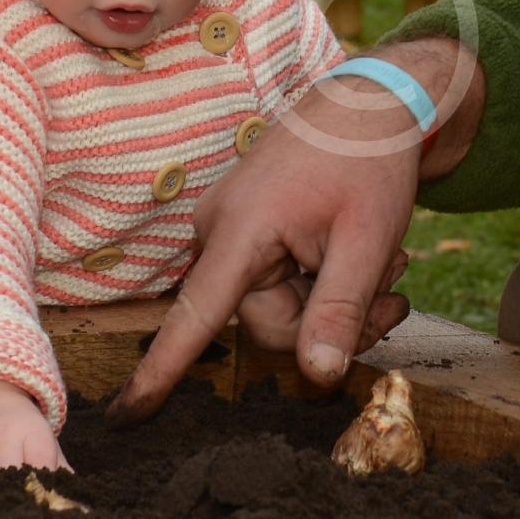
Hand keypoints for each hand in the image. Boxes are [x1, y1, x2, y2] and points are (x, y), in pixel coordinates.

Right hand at [114, 41, 475, 418]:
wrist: (374, 102)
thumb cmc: (370, 162)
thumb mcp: (368, 241)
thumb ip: (340, 311)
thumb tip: (316, 376)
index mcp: (239, 230)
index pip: (195, 315)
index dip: (161, 371)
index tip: (125, 416)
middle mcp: (221, 231)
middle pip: (266, 324)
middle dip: (330, 324)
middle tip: (394, 301)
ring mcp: (233, 231)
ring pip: (280, 309)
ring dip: (336, 303)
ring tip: (388, 267)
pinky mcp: (250, 232)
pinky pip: (281, 285)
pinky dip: (326, 283)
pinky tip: (368, 258)